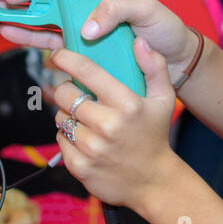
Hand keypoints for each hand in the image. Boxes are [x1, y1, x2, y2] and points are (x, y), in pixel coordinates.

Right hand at [0, 0, 200, 82]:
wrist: (175, 63)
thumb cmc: (165, 30)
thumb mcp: (145, 10)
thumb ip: (117, 10)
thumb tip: (87, 29)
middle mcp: (91, 6)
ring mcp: (85, 28)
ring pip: (48, 19)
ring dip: (24, 17)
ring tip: (0, 15)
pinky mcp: (84, 51)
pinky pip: (55, 43)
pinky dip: (34, 39)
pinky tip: (15, 35)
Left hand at [49, 38, 178, 210]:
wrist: (154, 183)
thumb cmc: (155, 135)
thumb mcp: (164, 99)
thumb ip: (154, 67)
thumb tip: (139, 41)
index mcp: (126, 104)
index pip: (87, 72)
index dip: (67, 58)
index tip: (58, 53)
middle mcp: (107, 125)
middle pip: (65, 94)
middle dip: (67, 90)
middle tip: (79, 94)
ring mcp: (91, 148)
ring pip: (60, 117)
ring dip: (68, 115)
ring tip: (87, 120)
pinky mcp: (79, 166)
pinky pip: (60, 140)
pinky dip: (68, 137)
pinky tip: (86, 140)